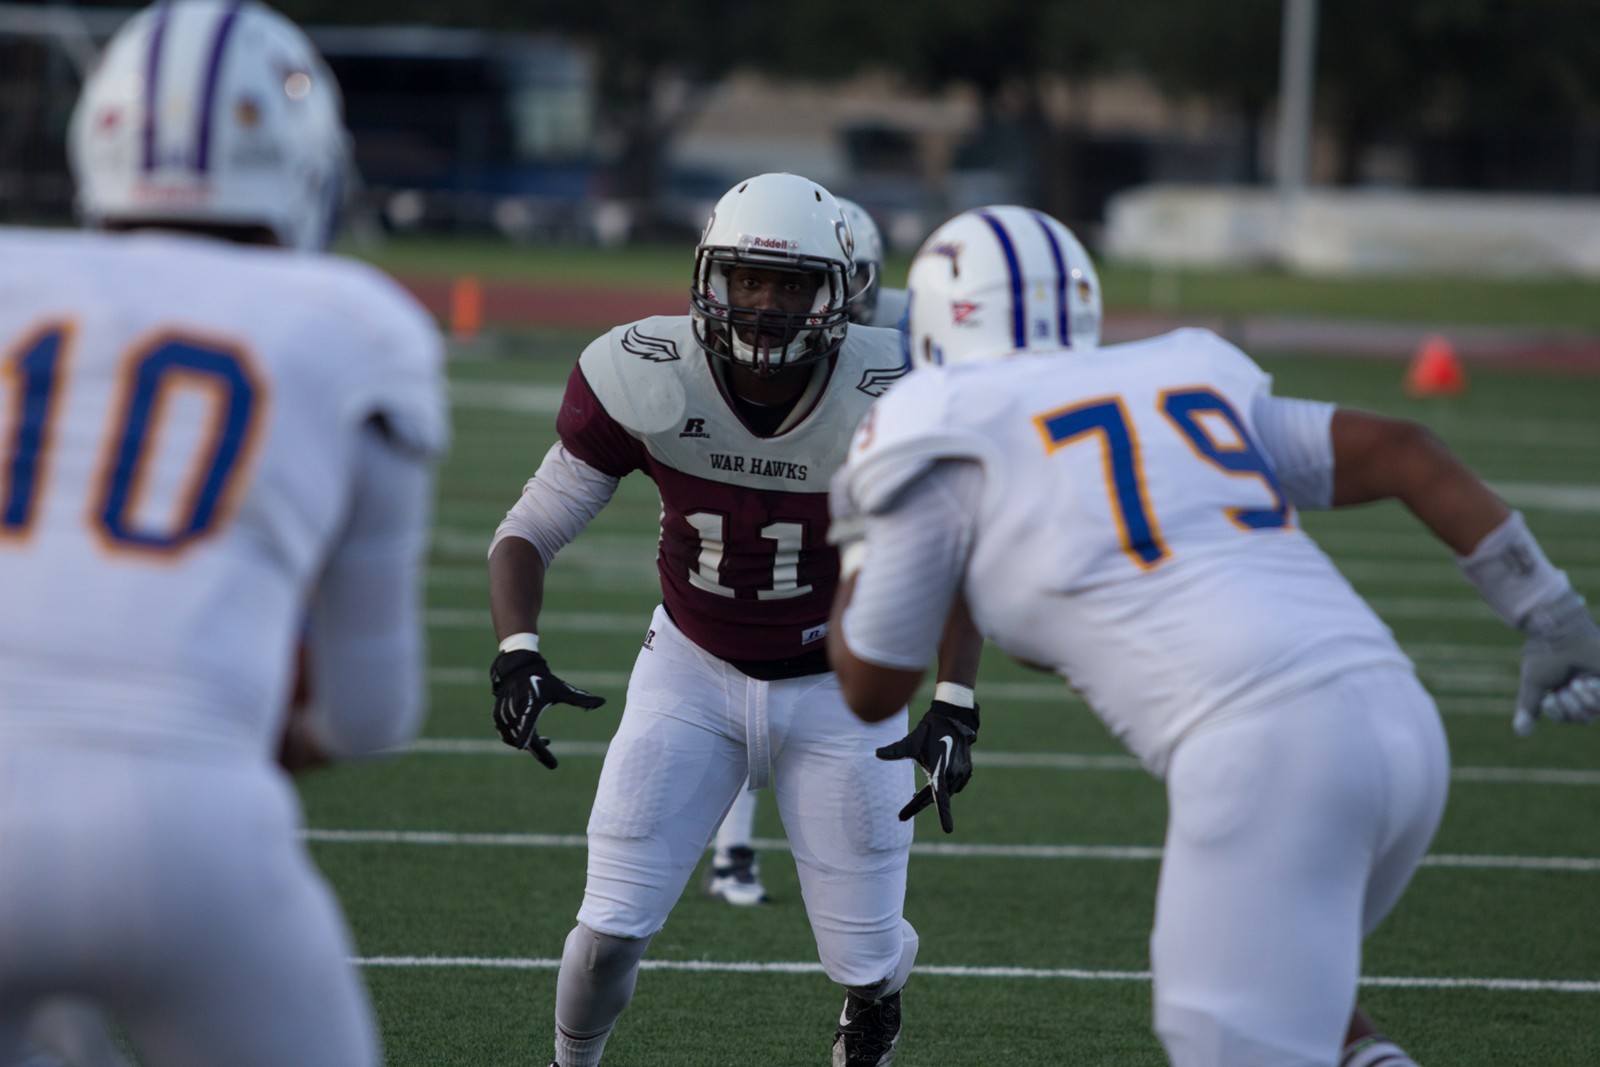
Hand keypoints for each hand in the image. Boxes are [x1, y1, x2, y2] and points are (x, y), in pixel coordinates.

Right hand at [490, 649, 605, 766]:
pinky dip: (518, 739)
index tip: (526, 749)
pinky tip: (533, 738)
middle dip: (538, 752)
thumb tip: (602, 702)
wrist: (518, 669)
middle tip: (552, 762)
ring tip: (546, 741)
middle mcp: (515, 710)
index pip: (529, 723)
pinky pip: (506, 736)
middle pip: (524, 739)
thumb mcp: (563, 690)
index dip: (528, 738)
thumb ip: (581, 699)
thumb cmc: (543, 680)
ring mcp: (504, 714)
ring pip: (515, 739)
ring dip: (530, 745)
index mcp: (531, 704)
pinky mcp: (498, 717)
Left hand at [875, 699, 978, 832]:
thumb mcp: (911, 741)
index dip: (943, 815)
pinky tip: (932, 788)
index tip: (948, 831)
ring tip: (913, 799)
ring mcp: (963, 774)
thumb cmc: (929, 730)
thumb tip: (876, 753)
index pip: (941, 797)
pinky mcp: (967, 771)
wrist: (953, 717)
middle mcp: (954, 775)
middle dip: (918, 805)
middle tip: (902, 815)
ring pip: (945, 792)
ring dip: (931, 796)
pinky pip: (953, 786)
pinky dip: (943, 789)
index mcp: (941, 770)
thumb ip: (895, 750)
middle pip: (936, 797)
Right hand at [1513, 591, 1599, 735]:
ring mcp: (1596, 682)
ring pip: (1595, 711)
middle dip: (1572, 707)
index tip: (1549, 699)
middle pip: (1582, 718)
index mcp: (1564, 688)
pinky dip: (1596, 694)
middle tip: (1567, 688)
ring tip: (1577, 682)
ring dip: (1584, 701)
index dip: (1558, 713)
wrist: (1556, 629)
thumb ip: (1529, 708)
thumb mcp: (1533, 684)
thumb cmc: (1543, 653)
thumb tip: (1521, 734)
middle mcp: (1582, 687)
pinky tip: (1587, 680)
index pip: (1566, 716)